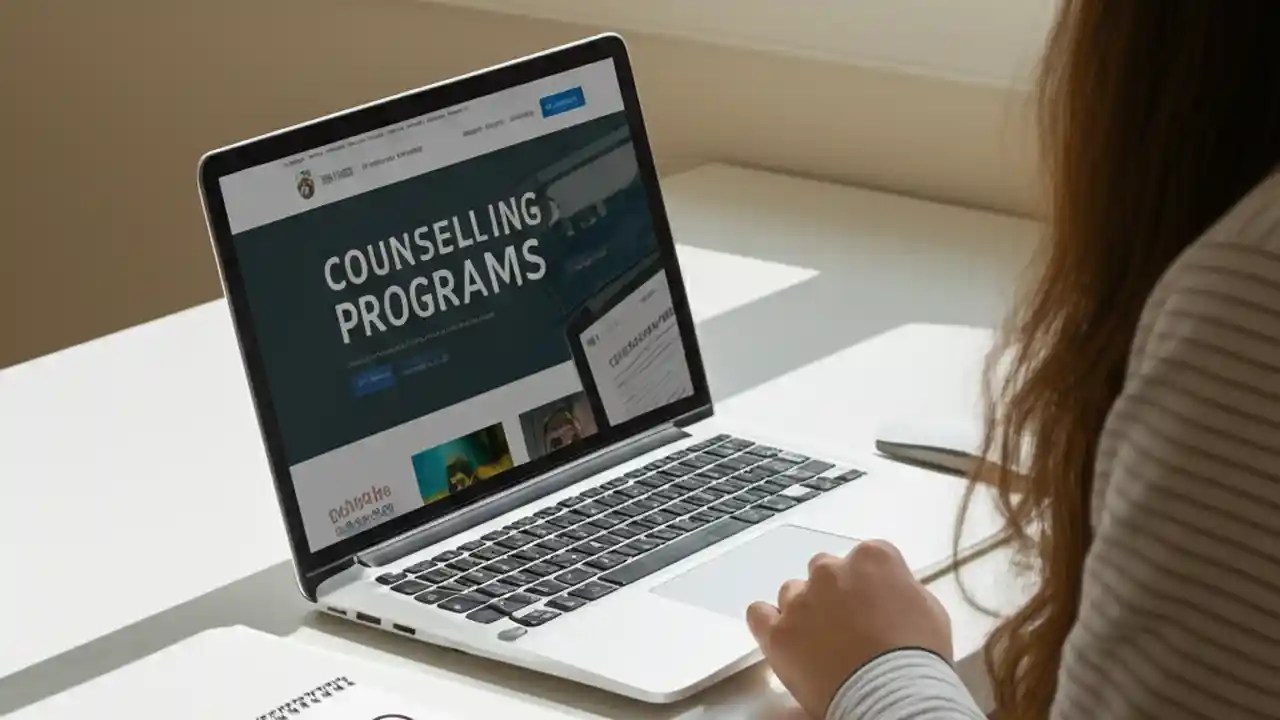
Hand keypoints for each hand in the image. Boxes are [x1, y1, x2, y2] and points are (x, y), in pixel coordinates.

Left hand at [746, 540, 952, 718]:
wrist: (892, 697)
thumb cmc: (917, 658)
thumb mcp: (928, 610)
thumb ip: (899, 588)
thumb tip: (887, 590)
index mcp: (872, 558)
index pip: (865, 558)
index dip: (870, 585)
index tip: (875, 605)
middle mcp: (831, 571)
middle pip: (825, 571)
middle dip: (834, 592)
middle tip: (848, 625)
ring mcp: (800, 601)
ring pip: (792, 592)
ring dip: (804, 609)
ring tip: (820, 641)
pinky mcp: (778, 632)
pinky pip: (759, 614)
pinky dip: (769, 622)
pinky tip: (783, 636)